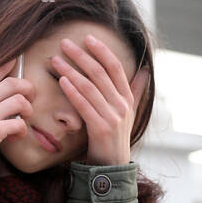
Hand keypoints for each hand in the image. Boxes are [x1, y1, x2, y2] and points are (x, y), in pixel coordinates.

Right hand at [0, 57, 34, 179]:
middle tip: (32, 98)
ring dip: (28, 110)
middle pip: (10, 83)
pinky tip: (16, 137)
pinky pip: (18, 122)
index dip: (4, 66)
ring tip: (23, 121)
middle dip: (27, 88)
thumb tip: (3, 102)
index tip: (15, 61)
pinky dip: (22, 130)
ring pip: (18, 100)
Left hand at [52, 35, 150, 165]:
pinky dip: (73, 91)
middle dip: (81, 56)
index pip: (115, 67)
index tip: (87, 38)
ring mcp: (113, 116)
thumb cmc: (115, 136)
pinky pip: (84, 105)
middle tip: (65, 44)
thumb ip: (135, 90)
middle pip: (100, 73)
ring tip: (56, 60)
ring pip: (89, 87)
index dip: (101, 51)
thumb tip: (144, 71)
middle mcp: (122, 105)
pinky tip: (62, 80)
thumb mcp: (129, 112)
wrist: (113, 165)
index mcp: (127, 97)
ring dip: (71, 71)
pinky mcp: (101, 128)